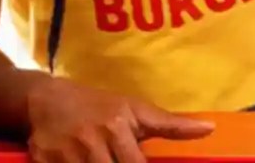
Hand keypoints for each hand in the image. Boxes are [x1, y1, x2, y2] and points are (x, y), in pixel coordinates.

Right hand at [25, 77, 212, 162]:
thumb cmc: (97, 105)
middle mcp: (92, 140)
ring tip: (99, 161)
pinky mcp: (43, 160)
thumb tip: (210, 128)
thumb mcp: (133, 109)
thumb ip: (170, 125)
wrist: (44, 98)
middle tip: (117, 161)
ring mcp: (66, 153)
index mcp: (118, 127)